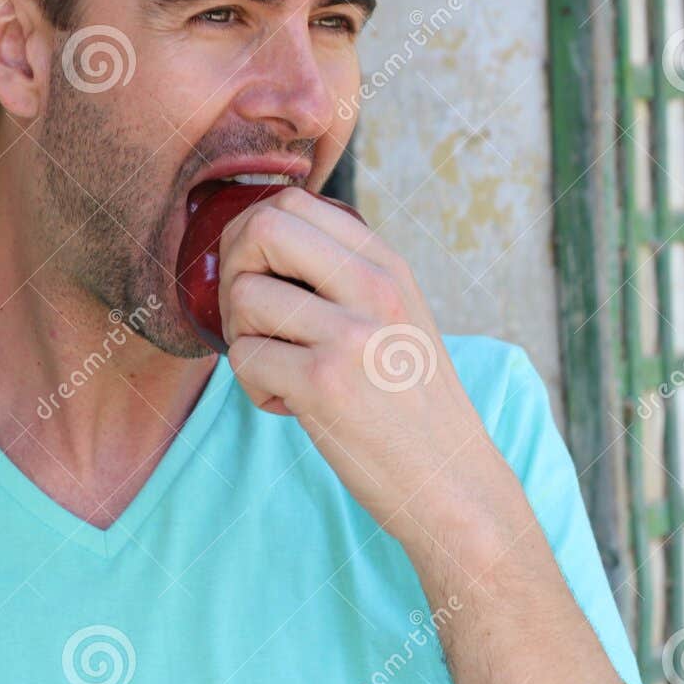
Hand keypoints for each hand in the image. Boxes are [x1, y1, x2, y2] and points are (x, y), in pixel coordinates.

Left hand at [216, 187, 517, 545]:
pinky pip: (243, 358)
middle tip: (251, 318)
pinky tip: (287, 402)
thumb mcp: (394, 315)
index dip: (251, 234)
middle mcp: (374, 287)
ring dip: (240, 336)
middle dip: (232, 270)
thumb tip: (255, 238)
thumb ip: (341, 273)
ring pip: (241, 296)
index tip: (258, 277)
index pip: (292, 201)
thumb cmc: (408, 400)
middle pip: (260, 228)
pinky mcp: (323, 383)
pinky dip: (251, 385)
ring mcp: (350, 333)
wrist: (451, 481)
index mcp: (387, 263)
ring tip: (276, 366)